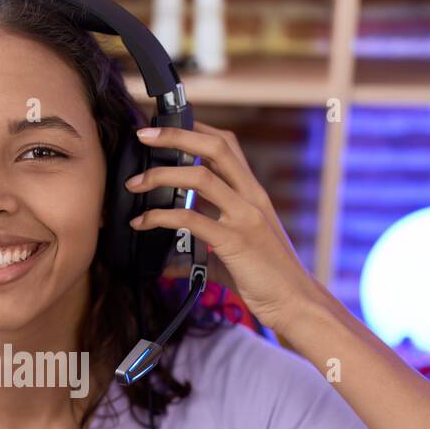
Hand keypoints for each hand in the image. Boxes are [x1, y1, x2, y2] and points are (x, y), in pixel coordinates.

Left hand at [125, 121, 322, 334]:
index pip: (227, 146)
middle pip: (215, 148)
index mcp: (252, 194)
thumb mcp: (234, 252)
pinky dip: (160, 217)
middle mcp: (250, 198)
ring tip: (135, 184)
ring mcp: (244, 217)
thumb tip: (170, 257)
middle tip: (144, 135)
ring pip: (200, 176)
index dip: (197, 129)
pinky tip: (142, 223)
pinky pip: (190, 218)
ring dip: (161, 175)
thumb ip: (204, 245)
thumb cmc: (265, 278)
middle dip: (177, 135)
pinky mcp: (234, 241)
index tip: (166, 126)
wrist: (294, 302)